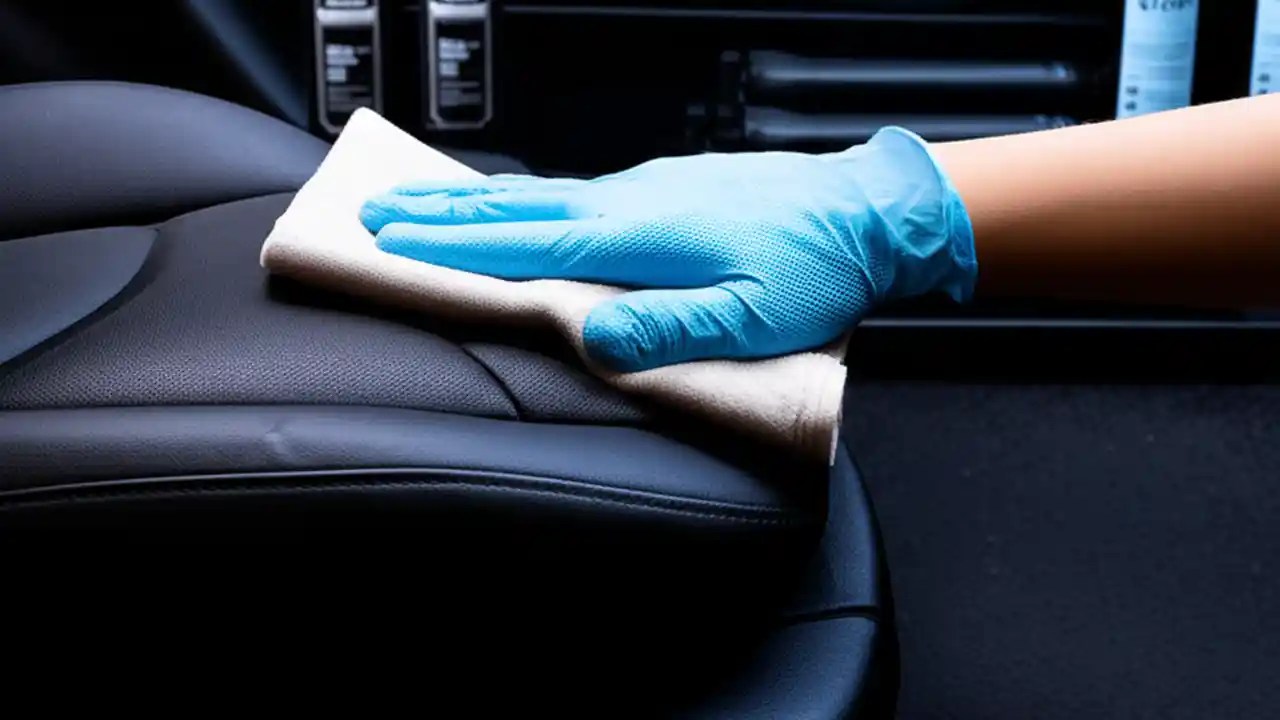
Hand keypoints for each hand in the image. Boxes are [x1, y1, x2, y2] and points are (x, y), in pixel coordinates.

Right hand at [359, 128, 975, 371]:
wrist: (866, 210)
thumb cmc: (814, 269)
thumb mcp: (752, 320)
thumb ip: (668, 330)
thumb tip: (592, 335)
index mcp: (640, 237)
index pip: (526, 244)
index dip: (454, 245)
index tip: (392, 239)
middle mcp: (631, 201)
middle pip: (516, 206)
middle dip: (440, 212)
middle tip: (376, 211)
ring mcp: (645, 186)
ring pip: (541, 193)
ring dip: (474, 200)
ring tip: (423, 203)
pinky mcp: (663, 185)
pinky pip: (572, 189)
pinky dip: (524, 197)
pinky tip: (516, 205)